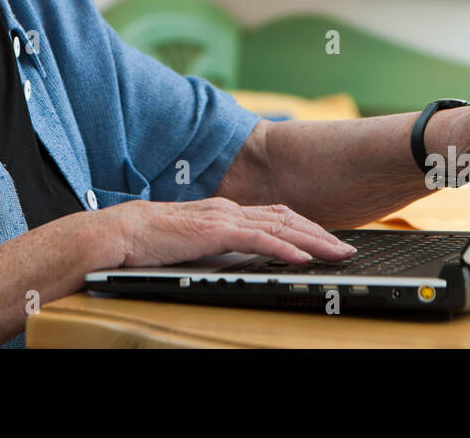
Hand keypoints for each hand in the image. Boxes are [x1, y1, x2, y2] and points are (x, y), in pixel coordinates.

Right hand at [101, 197, 356, 268]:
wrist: (122, 233)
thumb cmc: (153, 242)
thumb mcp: (197, 244)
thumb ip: (221, 247)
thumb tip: (245, 260)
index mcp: (227, 211)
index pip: (277, 216)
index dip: (307, 228)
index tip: (329, 241)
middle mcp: (230, 209)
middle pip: (287, 218)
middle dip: (320, 233)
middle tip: (347, 248)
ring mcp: (224, 217)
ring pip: (280, 227)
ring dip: (313, 240)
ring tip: (337, 253)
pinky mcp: (215, 231)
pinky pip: (258, 240)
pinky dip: (284, 248)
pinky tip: (302, 257)